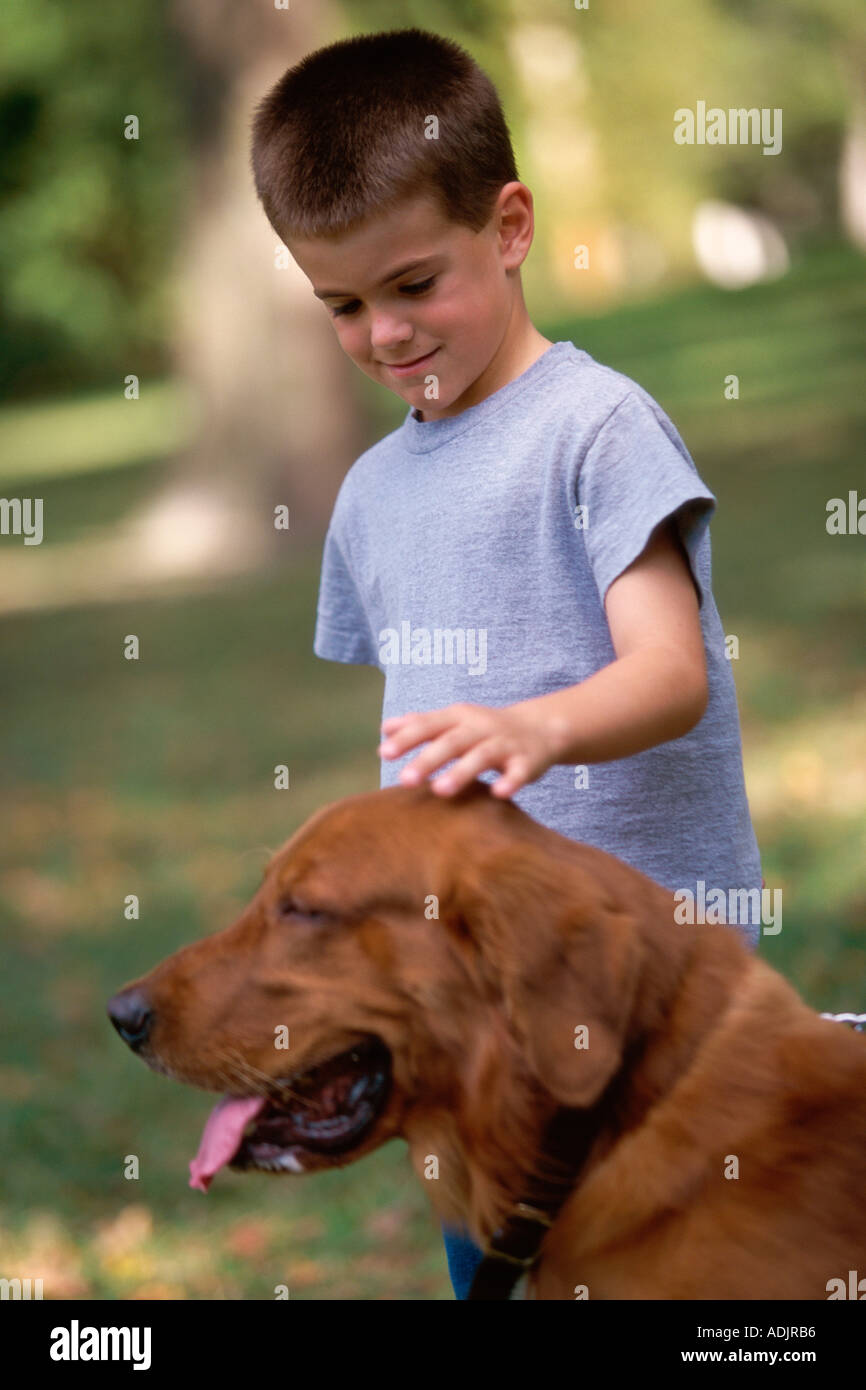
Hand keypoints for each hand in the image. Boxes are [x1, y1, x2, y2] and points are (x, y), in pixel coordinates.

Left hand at [377, 701, 561, 797]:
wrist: (541, 728)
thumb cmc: (487, 729)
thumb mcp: (455, 721)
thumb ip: (422, 724)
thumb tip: (385, 729)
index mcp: (459, 717)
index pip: (429, 725)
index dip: (407, 738)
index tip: (385, 754)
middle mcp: (481, 727)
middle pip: (452, 741)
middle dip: (428, 759)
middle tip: (404, 781)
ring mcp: (506, 743)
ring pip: (483, 756)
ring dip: (462, 771)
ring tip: (440, 790)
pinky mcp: (528, 761)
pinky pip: (520, 771)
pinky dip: (511, 781)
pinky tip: (499, 794)